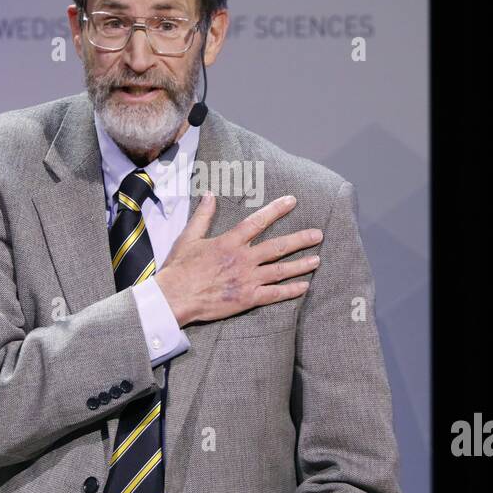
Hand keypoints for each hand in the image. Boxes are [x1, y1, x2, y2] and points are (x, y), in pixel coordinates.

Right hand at [153, 193, 322, 326]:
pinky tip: (304, 287)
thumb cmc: (179, 269)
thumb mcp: (189, 237)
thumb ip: (203, 216)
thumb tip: (210, 194)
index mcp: (229, 242)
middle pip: (278, 247)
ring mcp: (247, 280)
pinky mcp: (247, 299)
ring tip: (317, 260)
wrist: (174, 297)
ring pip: (280, 270)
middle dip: (300, 239)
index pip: (258, 221)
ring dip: (301, 265)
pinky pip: (274, 294)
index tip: (292, 201)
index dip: (277, 210)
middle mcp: (243, 259)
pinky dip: (290, 290)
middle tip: (318, 235)